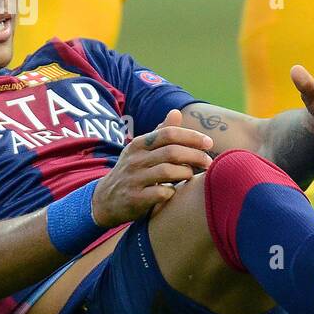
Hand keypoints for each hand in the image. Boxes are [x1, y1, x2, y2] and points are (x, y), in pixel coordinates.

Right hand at [91, 109, 212, 225]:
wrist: (105, 200)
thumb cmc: (133, 172)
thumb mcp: (141, 151)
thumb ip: (160, 133)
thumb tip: (176, 112)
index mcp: (139, 144)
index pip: (169, 133)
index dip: (192, 136)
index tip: (208, 143)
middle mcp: (135, 159)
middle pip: (172, 152)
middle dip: (195, 155)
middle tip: (208, 162)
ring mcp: (134, 179)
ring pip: (168, 171)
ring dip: (186, 172)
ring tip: (192, 175)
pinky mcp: (135, 199)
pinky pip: (161, 193)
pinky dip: (173, 192)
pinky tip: (176, 191)